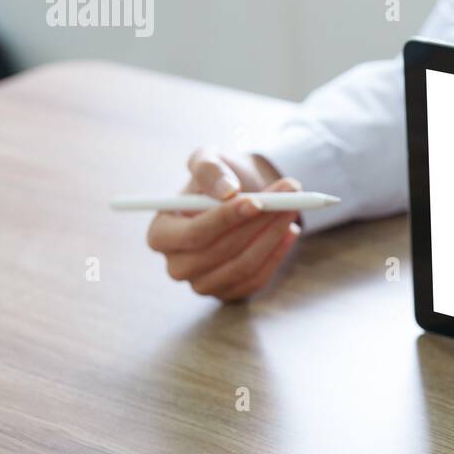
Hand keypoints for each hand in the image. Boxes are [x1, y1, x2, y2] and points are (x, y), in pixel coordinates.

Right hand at [146, 147, 302, 301]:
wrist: (242, 196)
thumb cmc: (219, 178)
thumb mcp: (208, 160)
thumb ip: (210, 169)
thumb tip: (227, 191)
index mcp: (161, 235)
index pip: (194, 234)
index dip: (226, 219)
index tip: (257, 201)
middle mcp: (177, 265)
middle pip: (221, 252)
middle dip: (258, 225)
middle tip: (288, 199)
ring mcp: (202, 284)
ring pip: (243, 265)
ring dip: (273, 236)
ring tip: (292, 209)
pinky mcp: (229, 293)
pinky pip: (257, 279)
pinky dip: (278, 254)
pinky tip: (290, 230)